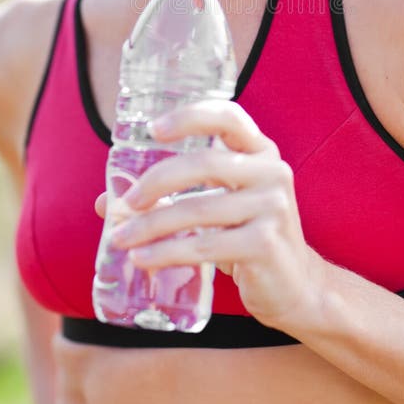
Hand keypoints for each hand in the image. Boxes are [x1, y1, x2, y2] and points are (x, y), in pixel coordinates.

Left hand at [103, 100, 318, 330]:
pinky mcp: (266, 244)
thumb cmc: (247, 238)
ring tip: (122, 239)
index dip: (190, 117)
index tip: (152, 129)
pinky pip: (205, 245)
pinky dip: (167, 252)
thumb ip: (171, 198)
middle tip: (128, 202)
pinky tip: (143, 259)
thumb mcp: (217, 208)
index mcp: (261, 152)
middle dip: (158, 180)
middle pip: (205, 162)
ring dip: (152, 225)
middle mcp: (272, 172)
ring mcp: (273, 207)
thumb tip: (107, 201)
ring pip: (199, 209)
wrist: (296, 287)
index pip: (229, 117)